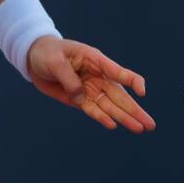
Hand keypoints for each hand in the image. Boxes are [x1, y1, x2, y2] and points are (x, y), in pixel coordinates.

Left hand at [26, 36, 155, 132]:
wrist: (33, 57)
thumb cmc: (47, 52)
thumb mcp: (55, 61)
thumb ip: (69, 79)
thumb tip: (81, 99)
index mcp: (95, 60)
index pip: (118, 71)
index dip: (132, 81)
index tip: (142, 92)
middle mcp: (96, 76)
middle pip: (119, 95)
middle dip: (134, 109)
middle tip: (150, 124)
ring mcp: (89, 88)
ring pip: (110, 106)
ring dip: (124, 118)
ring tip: (139, 129)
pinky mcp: (78, 99)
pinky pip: (93, 110)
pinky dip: (102, 118)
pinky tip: (113, 125)